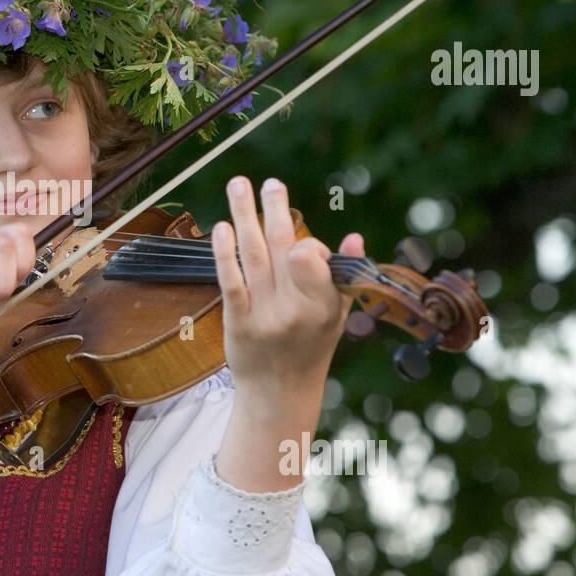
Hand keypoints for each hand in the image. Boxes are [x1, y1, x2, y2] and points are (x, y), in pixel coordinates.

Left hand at [211, 176, 364, 411]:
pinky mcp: (237, 322)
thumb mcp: (336, 316)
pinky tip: (222, 227)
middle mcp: (294, 309)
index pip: (310, 258)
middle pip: (281, 247)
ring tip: (238, 185)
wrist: (278, 392)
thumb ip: (343, 276)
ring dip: (244, 215)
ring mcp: (263, 315)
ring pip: (253, 255)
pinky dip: (225, 252)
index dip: (307, 245)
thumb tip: (353, 235)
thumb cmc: (310, 348)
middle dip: (275, 209)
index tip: (302, 247)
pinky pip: (230, 281)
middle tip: (269, 182)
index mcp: (322, 306)